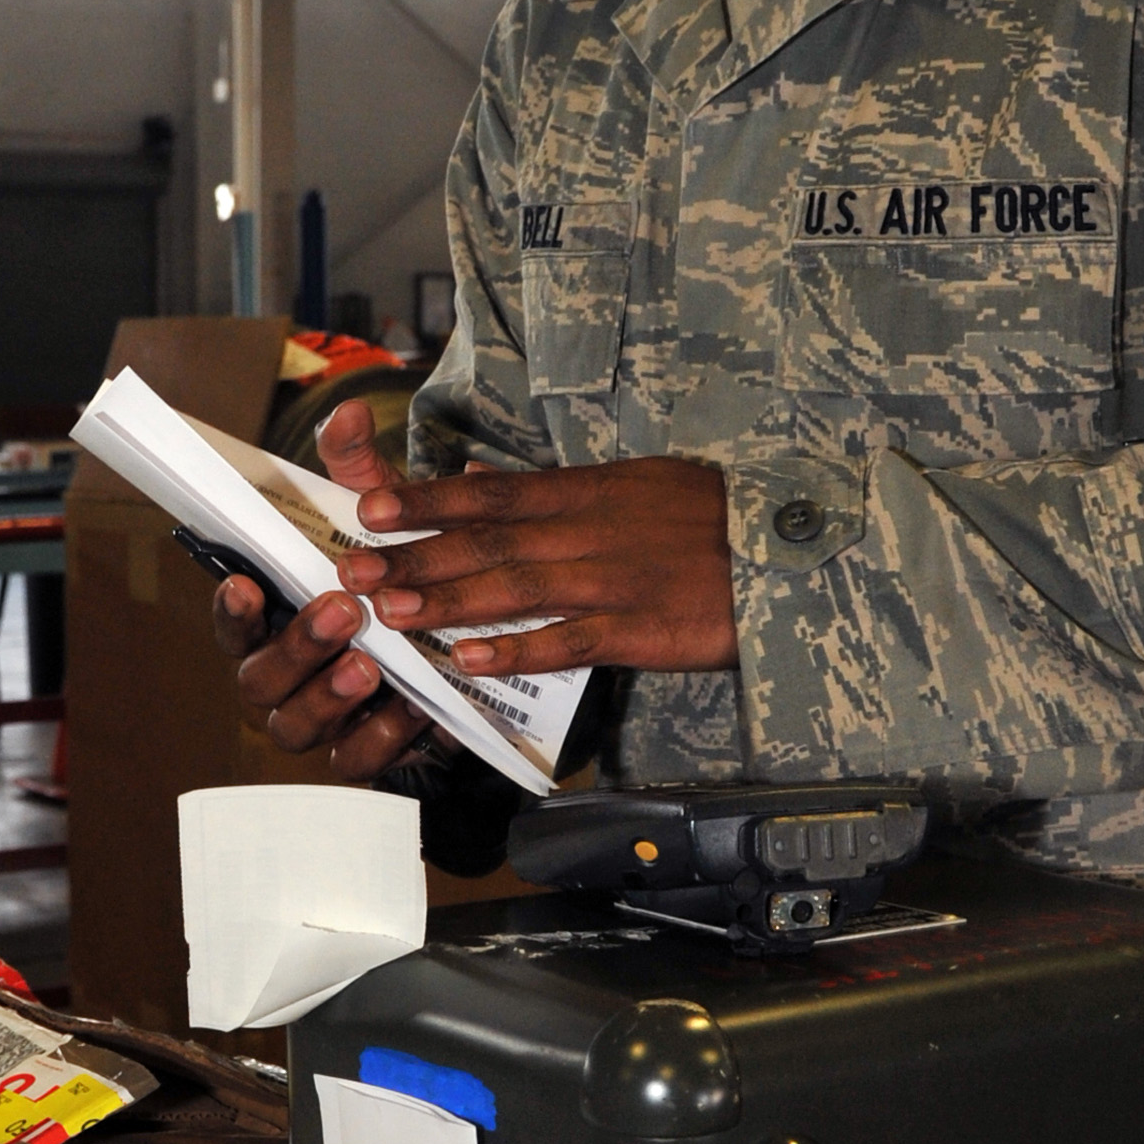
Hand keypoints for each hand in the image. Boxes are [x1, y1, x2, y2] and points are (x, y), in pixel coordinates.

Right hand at [210, 395, 431, 780]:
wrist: (442, 654)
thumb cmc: (389, 583)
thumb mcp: (380, 524)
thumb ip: (359, 471)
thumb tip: (351, 411)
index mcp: (270, 624)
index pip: (233, 622)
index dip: (231, 609)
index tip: (246, 585)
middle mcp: (279, 678)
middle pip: (259, 677)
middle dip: (297, 645)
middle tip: (340, 610)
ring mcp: (315, 723)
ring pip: (297, 725)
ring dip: (329, 696)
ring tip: (368, 664)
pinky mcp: (356, 757)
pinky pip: (357, 761)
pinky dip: (382, 737)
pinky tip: (415, 708)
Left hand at [316, 399, 739, 679]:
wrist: (787, 554)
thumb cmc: (712, 518)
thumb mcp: (638, 483)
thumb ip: (561, 490)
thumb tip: (486, 484)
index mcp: (591, 492)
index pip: (495, 494)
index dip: (430, 501)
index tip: (372, 508)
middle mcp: (592, 530)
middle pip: (491, 542)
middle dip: (419, 555)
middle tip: (356, 569)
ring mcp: (615, 579)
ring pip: (518, 589)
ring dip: (451, 601)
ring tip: (395, 612)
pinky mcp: (641, 628)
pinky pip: (569, 641)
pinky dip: (518, 650)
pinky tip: (470, 660)